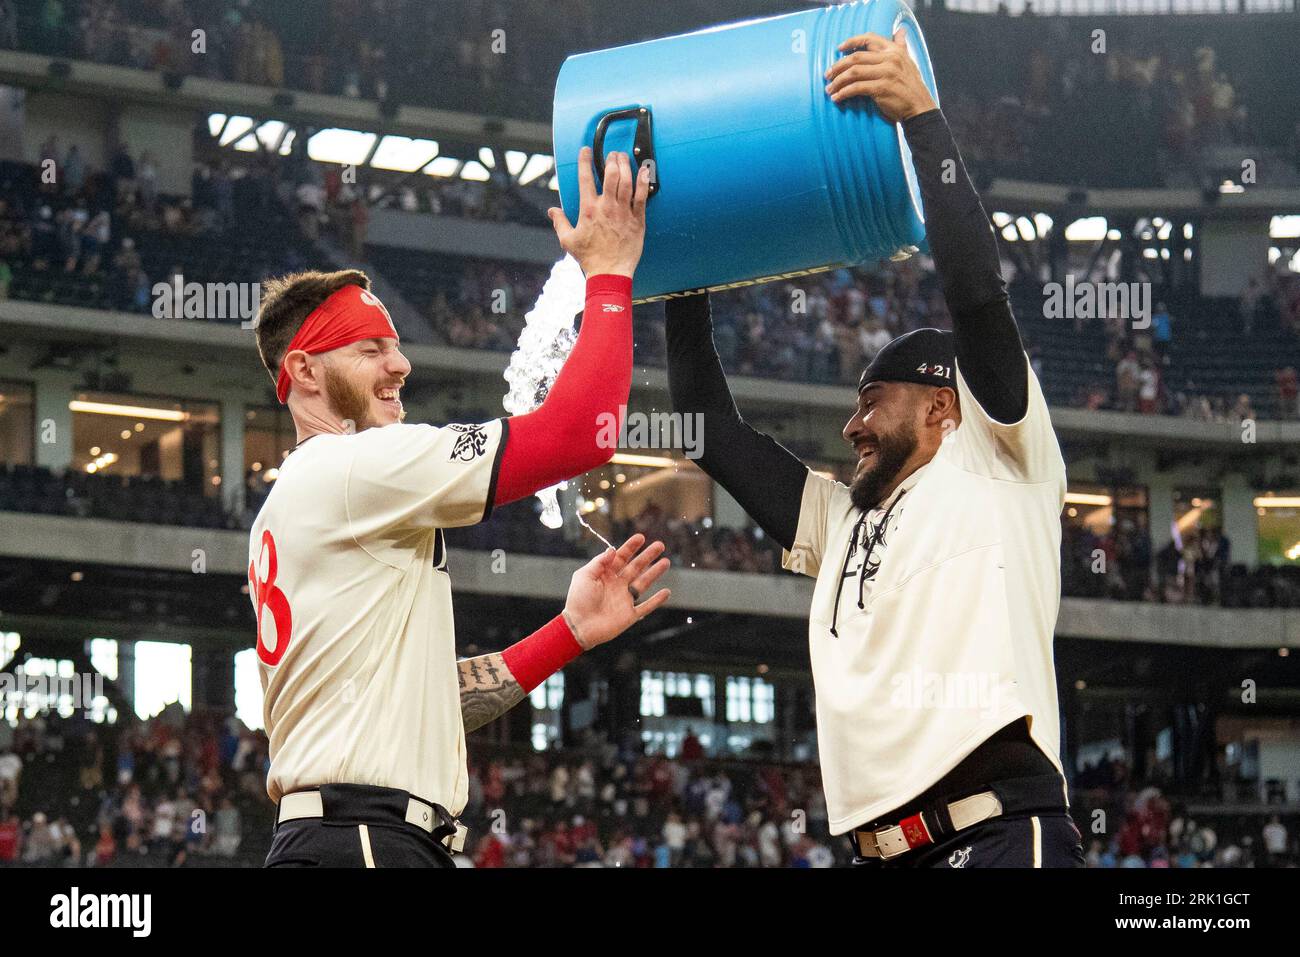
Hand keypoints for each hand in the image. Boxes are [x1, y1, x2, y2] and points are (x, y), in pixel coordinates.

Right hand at [548, 147, 650, 278]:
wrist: (610, 273)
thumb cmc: (590, 258)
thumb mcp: (568, 240)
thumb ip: (559, 222)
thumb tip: (551, 211)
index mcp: (588, 210)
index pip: (585, 178)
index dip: (584, 161)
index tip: (585, 150)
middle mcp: (606, 207)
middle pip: (610, 174)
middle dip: (611, 159)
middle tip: (612, 154)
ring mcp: (623, 213)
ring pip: (626, 182)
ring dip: (626, 166)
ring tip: (624, 157)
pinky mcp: (637, 220)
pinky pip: (642, 197)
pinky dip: (644, 182)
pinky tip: (645, 171)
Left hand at [562, 533, 669, 649]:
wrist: (579, 627)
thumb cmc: (578, 600)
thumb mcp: (584, 576)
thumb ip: (599, 562)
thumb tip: (612, 550)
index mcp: (605, 575)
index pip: (621, 557)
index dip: (631, 547)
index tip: (641, 537)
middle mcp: (616, 585)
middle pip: (636, 567)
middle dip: (648, 556)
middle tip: (660, 545)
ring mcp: (624, 600)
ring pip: (643, 583)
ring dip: (655, 572)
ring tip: (666, 562)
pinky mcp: (629, 615)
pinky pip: (646, 607)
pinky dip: (657, 600)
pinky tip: (667, 592)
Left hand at [824, 28, 936, 122]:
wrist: (919, 107)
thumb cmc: (911, 87)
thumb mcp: (908, 62)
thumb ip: (901, 47)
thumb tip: (900, 32)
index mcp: (894, 50)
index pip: (869, 39)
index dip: (851, 42)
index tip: (839, 48)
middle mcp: (890, 59)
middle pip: (856, 57)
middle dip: (838, 66)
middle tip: (827, 75)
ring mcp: (886, 73)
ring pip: (853, 72)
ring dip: (838, 81)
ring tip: (829, 89)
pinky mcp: (881, 88)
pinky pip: (856, 88)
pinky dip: (843, 93)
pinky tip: (837, 98)